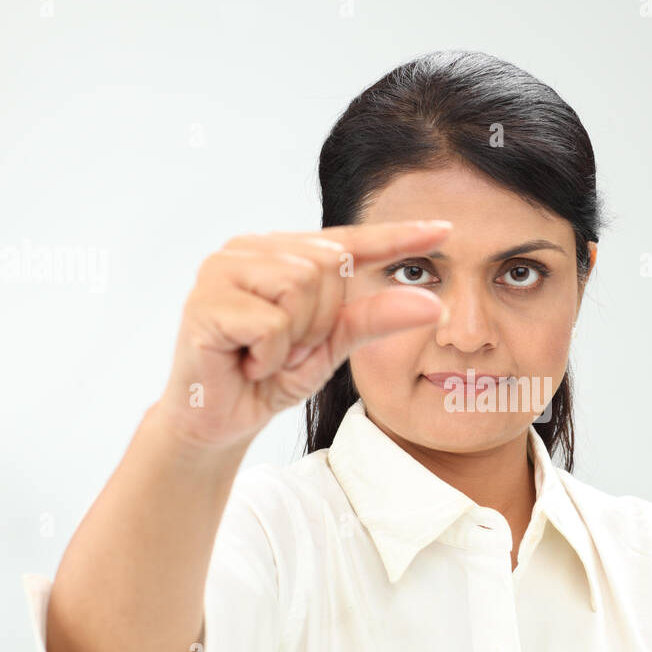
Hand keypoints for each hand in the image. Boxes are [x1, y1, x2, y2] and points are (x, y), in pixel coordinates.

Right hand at [152, 220, 451, 449]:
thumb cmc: (271, 375)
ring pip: (300, 288)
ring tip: (265, 356)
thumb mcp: (334, 346)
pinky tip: (246, 364)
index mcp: (283, 251)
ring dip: (295, 339)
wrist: (219, 422)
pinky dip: (269, 356)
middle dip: (320, 322)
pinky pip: (271, 323)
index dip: (398, 236)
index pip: (350, 240)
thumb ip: (377, 318)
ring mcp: (222, 269)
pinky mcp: (204, 302)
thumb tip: (433, 302)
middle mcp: (251, 247)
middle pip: (327, 266)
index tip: (447, 229)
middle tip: (286, 350)